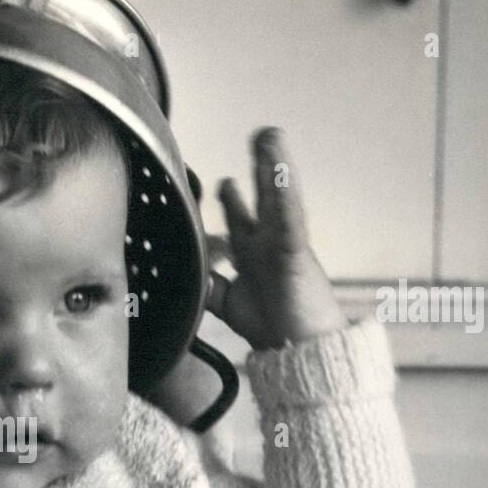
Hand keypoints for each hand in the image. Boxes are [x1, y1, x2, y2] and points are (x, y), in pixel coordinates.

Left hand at [207, 128, 345, 350]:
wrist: (300, 352)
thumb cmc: (273, 328)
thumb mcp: (227, 302)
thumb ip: (207, 286)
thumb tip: (187, 274)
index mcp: (254, 255)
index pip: (241, 219)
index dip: (232, 199)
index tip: (221, 181)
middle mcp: (269, 245)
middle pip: (263, 198)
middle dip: (260, 168)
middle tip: (261, 137)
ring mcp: (283, 246)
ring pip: (278, 198)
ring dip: (275, 166)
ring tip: (271, 136)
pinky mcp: (295, 253)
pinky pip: (289, 219)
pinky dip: (284, 195)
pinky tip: (280, 172)